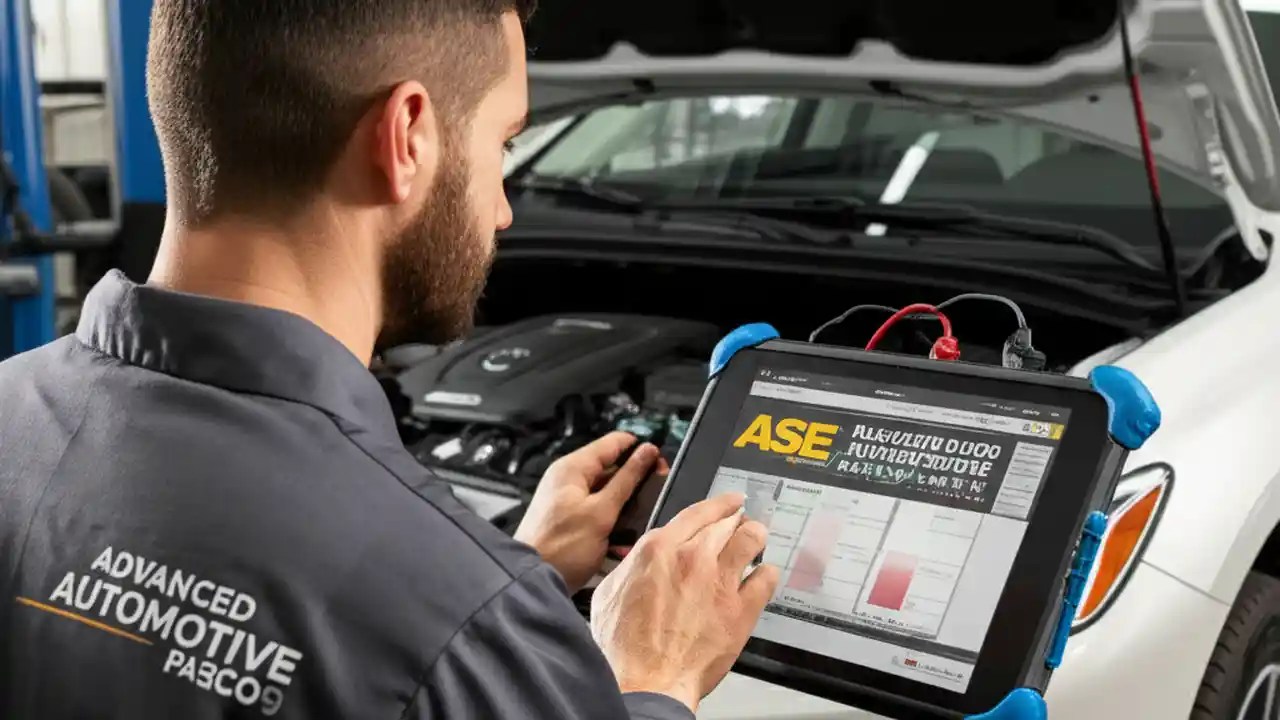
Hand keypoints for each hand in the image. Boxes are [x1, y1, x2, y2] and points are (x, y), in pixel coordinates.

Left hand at [514, 432, 663, 592]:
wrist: (531, 581)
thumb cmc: (564, 546)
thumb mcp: (602, 512)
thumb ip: (627, 479)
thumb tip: (648, 450)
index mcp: (574, 467)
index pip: (614, 442)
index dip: (639, 449)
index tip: (661, 465)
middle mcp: (569, 478)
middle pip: (611, 468)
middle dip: (635, 482)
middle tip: (656, 499)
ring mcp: (568, 499)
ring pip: (607, 492)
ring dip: (625, 507)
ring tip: (641, 523)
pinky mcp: (570, 519)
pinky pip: (598, 512)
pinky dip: (612, 523)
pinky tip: (623, 542)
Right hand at [589, 493, 780, 712]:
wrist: (647, 679)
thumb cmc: (625, 646)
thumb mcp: (610, 592)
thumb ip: (632, 567)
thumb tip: (640, 560)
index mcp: (659, 550)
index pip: (697, 513)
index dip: (719, 504)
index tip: (729, 502)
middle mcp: (692, 558)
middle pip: (725, 523)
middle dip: (736, 518)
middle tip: (741, 519)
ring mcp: (720, 582)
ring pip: (749, 541)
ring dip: (755, 535)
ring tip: (758, 536)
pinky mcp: (741, 609)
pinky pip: (765, 579)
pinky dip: (766, 573)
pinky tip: (764, 574)